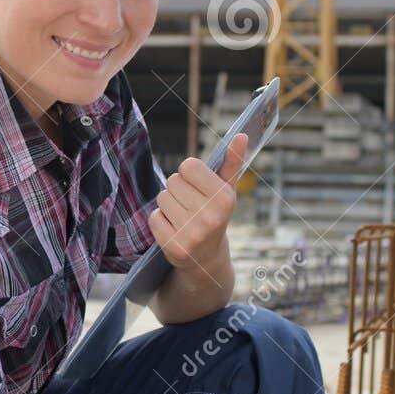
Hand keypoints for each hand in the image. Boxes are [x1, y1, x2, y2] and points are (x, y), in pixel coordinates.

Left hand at [148, 131, 247, 273]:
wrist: (207, 259)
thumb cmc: (215, 215)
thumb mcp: (226, 190)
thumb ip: (231, 162)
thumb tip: (241, 135)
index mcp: (224, 198)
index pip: (188, 165)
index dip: (189, 173)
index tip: (197, 186)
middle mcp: (210, 216)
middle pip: (173, 181)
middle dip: (178, 190)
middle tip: (190, 205)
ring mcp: (192, 233)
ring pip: (162, 197)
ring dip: (168, 205)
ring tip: (182, 216)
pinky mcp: (173, 246)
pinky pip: (154, 217)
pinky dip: (160, 220)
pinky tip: (174, 229)